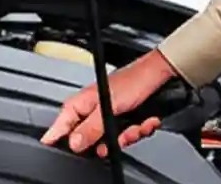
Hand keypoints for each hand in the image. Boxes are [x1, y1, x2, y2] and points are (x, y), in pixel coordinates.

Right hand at [40, 49, 176, 155]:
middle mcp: (93, 112)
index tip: (72, 144)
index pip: (61, 126)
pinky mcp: (123, 121)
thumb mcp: (110, 106)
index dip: (64, 138)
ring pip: (111, 141)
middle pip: (90, 141)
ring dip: (129, 136)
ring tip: (137, 126)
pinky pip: (126, 137)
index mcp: (81, 103)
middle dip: (110, 140)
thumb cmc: (134, 80)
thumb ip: (91, 127)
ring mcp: (109, 117)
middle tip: (120, 135)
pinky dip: (138, 131)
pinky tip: (144, 122)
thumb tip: (74, 143)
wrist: (159, 75)